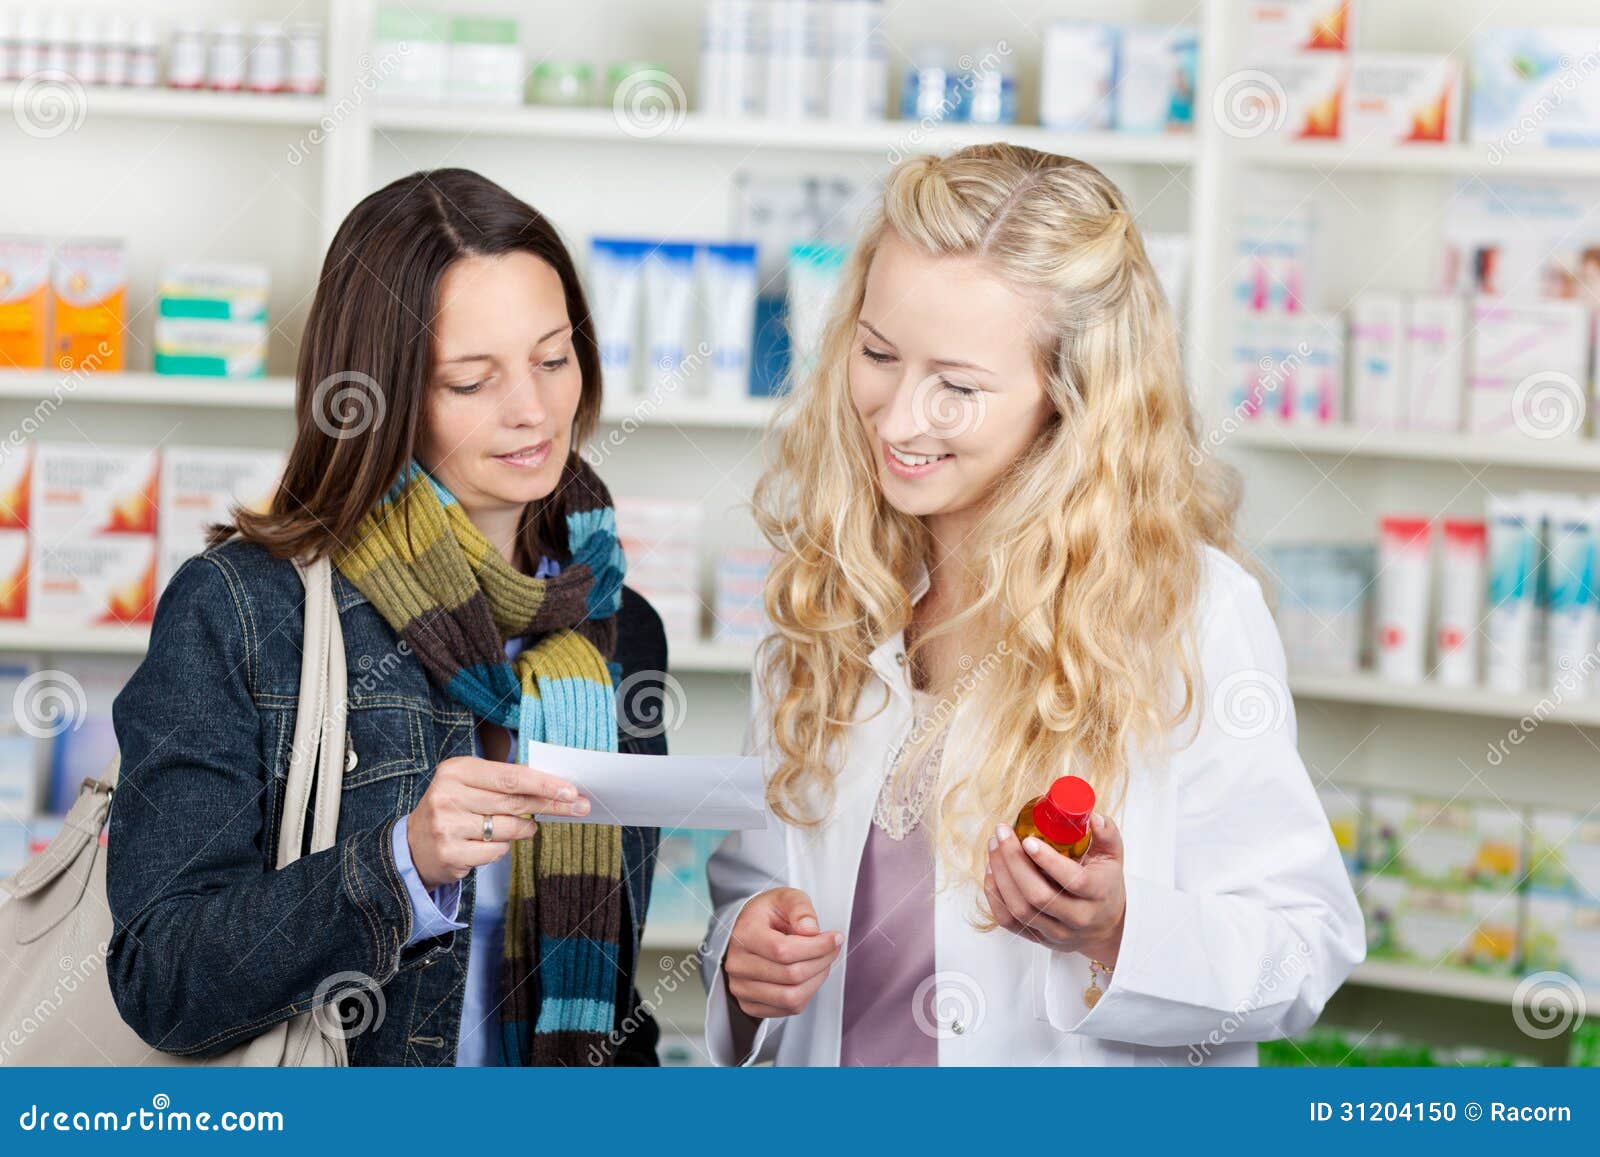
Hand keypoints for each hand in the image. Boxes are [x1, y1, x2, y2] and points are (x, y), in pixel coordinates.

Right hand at [406, 755, 591, 889]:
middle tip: (579, 806)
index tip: (572, 789)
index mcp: (456, 770)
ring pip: (509, 829)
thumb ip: (505, 782)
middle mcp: (448, 795)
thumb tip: (555, 787)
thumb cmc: (454, 808)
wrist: (413, 846)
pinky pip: (497, 851)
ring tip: (522, 828)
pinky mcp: (450, 853)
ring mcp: (447, 826)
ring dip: (525, 830)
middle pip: (514, 801)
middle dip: (551, 804)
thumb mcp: (471, 785)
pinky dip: (502, 848)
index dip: (544, 783)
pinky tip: (488, 843)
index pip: (510, 776)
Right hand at [723, 887, 842, 1020]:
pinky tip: (809, 975)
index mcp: (743, 934)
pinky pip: (788, 1009)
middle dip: (821, 962)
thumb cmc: (768, 915)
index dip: (816, 947)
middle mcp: (737, 964)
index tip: (835, 938)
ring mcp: (740, 988)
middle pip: (791, 975)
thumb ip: (800, 908)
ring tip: (822, 961)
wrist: (748, 932)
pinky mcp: (749, 1004)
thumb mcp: (786, 897)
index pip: (782, 950)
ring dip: (817, 979)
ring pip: (791, 997)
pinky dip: (807, 994)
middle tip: (833, 948)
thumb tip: (810, 931)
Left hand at [984, 811, 1126, 963]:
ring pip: (1020, 909)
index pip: (1073, 881)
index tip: (1027, 839)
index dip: (1048, 861)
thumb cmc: (1106, 886)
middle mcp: (1077, 917)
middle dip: (1014, 862)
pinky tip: (992, 871)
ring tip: (994, 847)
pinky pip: (1009, 921)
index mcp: (1098, 894)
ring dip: (1001, 876)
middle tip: (1001, 834)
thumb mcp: (1113, 858)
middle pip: (1038, 896)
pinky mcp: (1038, 939)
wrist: (1105, 928)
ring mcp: (1056, 932)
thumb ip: (1107, 834)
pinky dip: (995, 896)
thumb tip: (1093, 816)